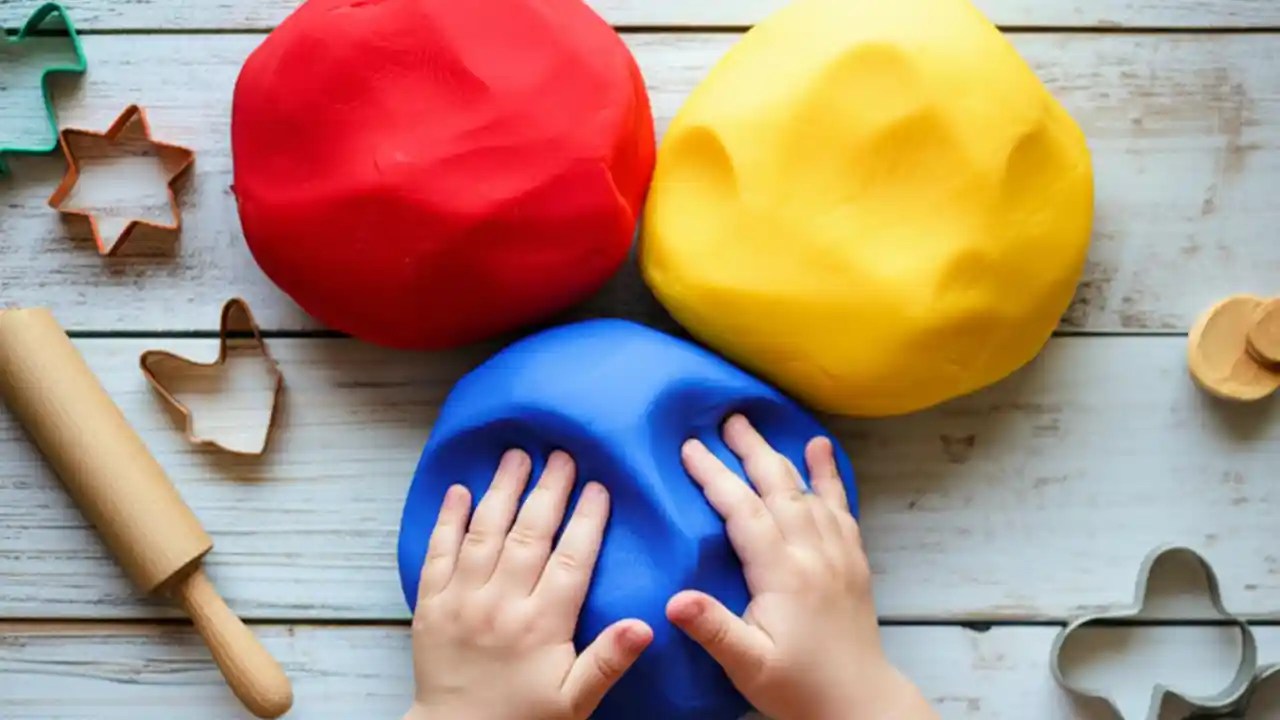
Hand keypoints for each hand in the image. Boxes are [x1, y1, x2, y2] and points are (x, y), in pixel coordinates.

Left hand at [406, 450, 652, 719]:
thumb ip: (608, 660)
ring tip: (517, 456)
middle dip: (549, 490)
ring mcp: (462, 601)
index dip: (588, 519)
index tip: (599, 486)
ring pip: (484, 533)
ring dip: (502, 490)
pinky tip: (459, 490)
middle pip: (529, 534)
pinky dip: (447, 519)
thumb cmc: (523, 718)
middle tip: (562, 454)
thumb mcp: (575, 701)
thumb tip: (645, 625)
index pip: (571, 559)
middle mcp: (501, 605)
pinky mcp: (430, 605)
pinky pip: (438, 553)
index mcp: (542, 625)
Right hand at [668, 415, 936, 719]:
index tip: (689, 448)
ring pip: (807, 491)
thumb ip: (713, 629)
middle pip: (778, 488)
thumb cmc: (797, 687)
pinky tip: (822, 452)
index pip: (744, 511)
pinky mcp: (853, 562)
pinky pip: (840, 507)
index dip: (715, 476)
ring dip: (781, 456)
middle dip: (749, 450)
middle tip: (727, 419)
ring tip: (758, 427)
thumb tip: (676, 599)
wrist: (858, 704)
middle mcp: (813, 554)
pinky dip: (829, 476)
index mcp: (783, 574)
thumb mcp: (747, 665)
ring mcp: (837, 555)